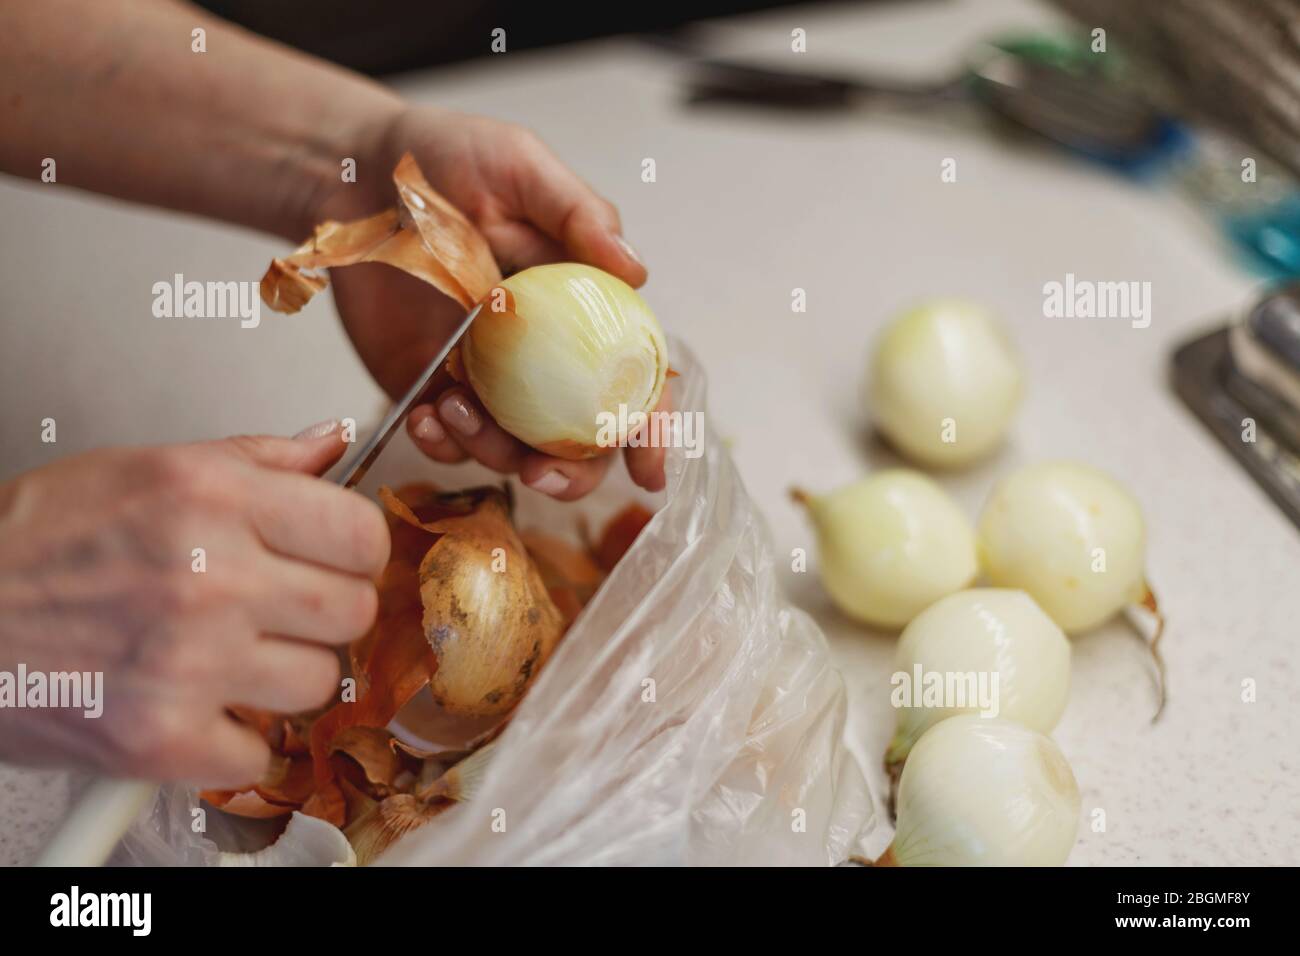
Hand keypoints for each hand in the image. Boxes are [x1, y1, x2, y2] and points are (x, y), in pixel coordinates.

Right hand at [0, 424, 388, 785]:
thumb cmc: (32, 543)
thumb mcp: (146, 469)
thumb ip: (255, 459)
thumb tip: (329, 445)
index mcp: (211, 499)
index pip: (362, 535)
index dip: (355, 551)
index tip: (336, 559)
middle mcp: (207, 577)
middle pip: (352, 612)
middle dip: (323, 612)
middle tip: (277, 609)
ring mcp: (189, 662)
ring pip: (316, 682)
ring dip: (279, 676)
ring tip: (222, 654)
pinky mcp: (161, 738)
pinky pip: (258, 751)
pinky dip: (230, 738)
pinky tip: (193, 703)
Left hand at [311, 106, 666, 500]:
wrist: (355, 176)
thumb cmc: (445, 159)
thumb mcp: (520, 168)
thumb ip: (579, 215)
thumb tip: (637, 271)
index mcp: (584, 308)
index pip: (634, 379)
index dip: (651, 428)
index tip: (649, 470)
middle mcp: (545, 354)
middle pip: (582, 439)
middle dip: (572, 473)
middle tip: (538, 472)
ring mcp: (490, 379)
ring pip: (515, 451)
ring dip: (494, 453)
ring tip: (454, 409)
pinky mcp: (433, 389)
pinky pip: (449, 441)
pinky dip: (441, 443)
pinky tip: (424, 416)